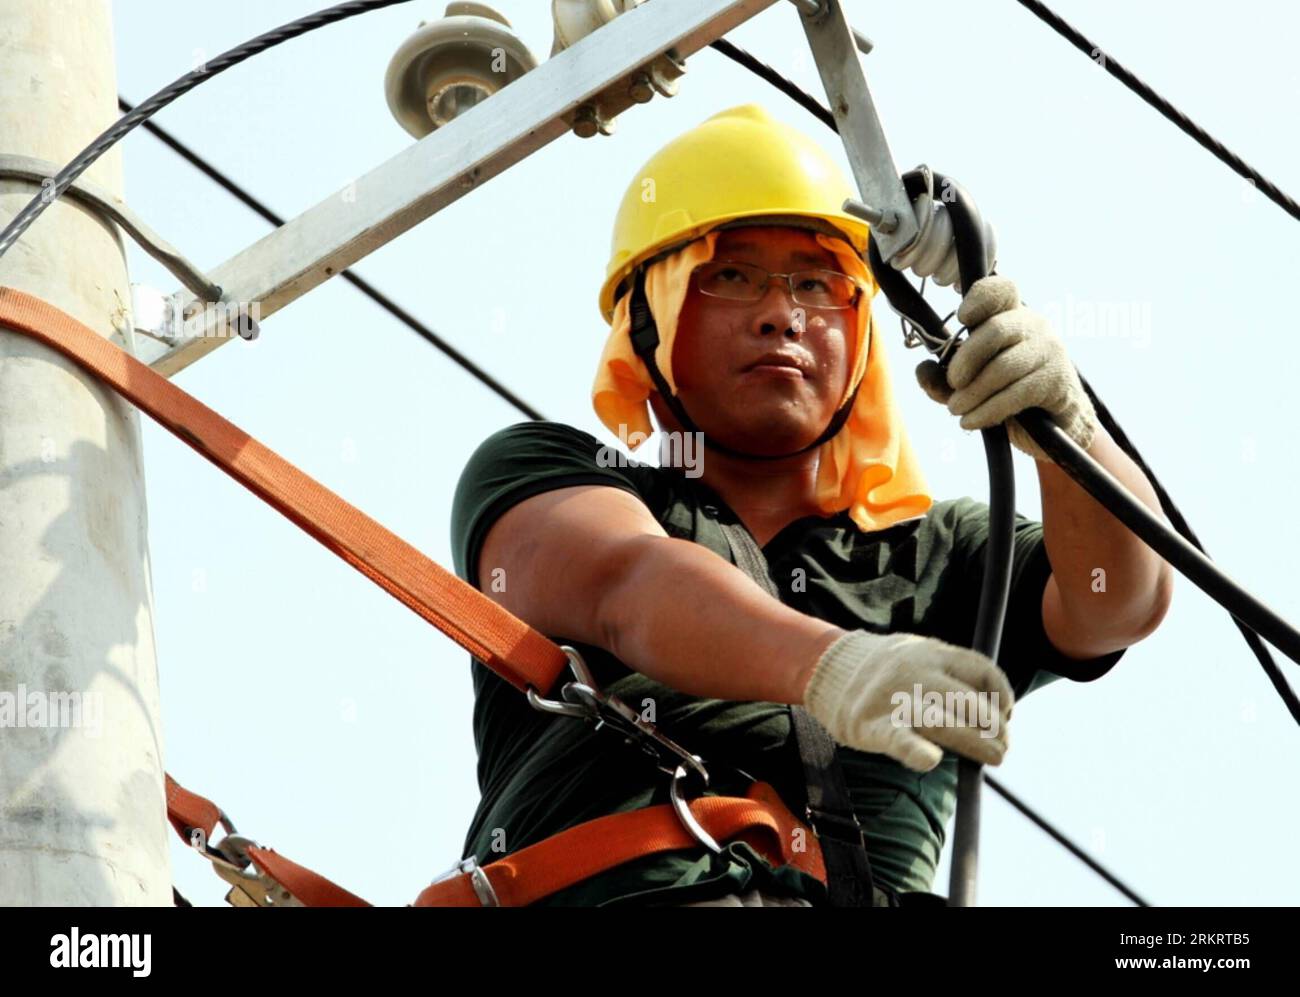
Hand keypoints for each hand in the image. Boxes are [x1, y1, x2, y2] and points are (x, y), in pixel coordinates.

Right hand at [801, 630, 1013, 772]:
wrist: (826, 664)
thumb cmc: (886, 670)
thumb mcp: (920, 655)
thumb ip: (953, 674)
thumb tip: (999, 710)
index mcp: (932, 652)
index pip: (982, 672)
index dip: (1002, 697)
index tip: (1006, 715)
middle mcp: (916, 671)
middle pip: (969, 703)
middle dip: (995, 728)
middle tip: (1003, 747)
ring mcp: (895, 698)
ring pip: (945, 723)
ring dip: (977, 743)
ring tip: (995, 756)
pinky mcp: (873, 724)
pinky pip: (898, 740)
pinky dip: (915, 751)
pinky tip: (929, 760)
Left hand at [914, 276, 1097, 460]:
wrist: (1054, 422)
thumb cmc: (1007, 392)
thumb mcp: (970, 383)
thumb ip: (943, 378)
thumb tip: (922, 370)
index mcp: (1010, 315)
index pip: (1001, 289)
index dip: (980, 298)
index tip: (962, 317)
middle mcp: (1033, 326)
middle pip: (996, 330)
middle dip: (966, 358)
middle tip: (953, 382)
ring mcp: (1049, 351)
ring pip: (1004, 367)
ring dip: (973, 392)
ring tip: (956, 409)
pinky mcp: (1056, 381)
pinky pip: (1016, 394)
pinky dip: (987, 411)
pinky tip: (970, 422)